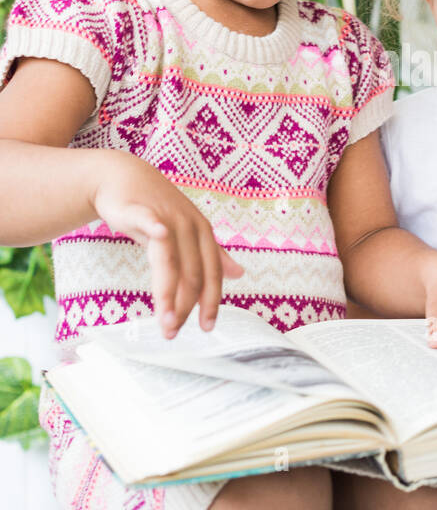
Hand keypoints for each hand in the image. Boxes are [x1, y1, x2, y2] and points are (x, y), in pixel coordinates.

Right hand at [90, 151, 244, 339]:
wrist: (123, 177)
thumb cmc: (156, 207)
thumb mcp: (187, 232)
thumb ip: (212, 254)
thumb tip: (239, 273)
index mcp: (202, 233)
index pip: (212, 273)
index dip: (210, 301)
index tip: (206, 328)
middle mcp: (188, 225)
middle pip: (191, 273)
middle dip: (185, 307)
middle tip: (173, 333)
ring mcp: (165, 216)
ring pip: (170, 260)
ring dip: (166, 293)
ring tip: (163, 321)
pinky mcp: (140, 209)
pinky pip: (150, 220)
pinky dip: (155, 226)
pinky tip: (159, 234)